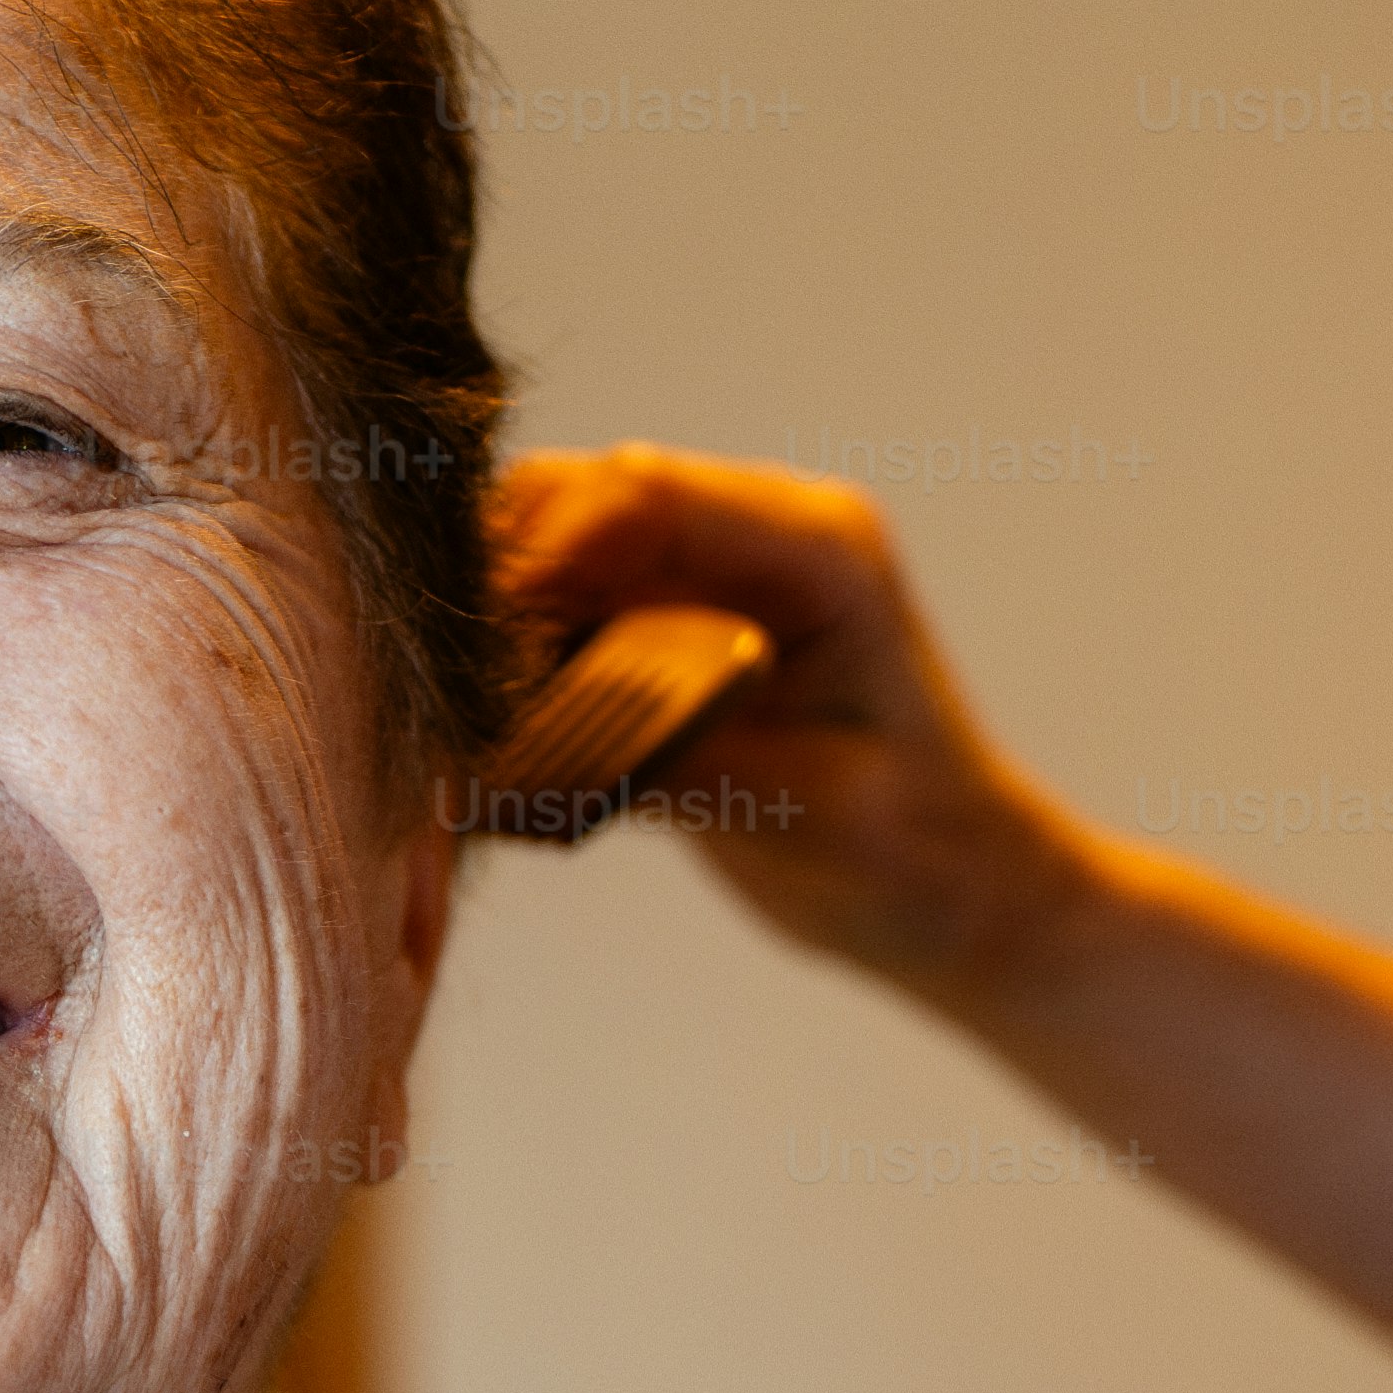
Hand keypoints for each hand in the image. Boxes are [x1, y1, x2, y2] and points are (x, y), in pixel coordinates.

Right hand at [484, 444, 1095, 1003]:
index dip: (546, 543)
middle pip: (578, 503)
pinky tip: (481, 741)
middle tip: (438, 683)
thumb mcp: (812, 815)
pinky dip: (506, 671)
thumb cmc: (920, 856)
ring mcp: (701, 584)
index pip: (650, 494)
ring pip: (547, 555)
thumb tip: (537, 742)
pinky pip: (552, 623)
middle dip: (496, 575)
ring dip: (489, 624)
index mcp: (818, 550)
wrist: (954, 898)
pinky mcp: (661, 637)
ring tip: (447, 716)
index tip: (472, 626)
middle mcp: (753, 541)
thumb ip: (685, 758)